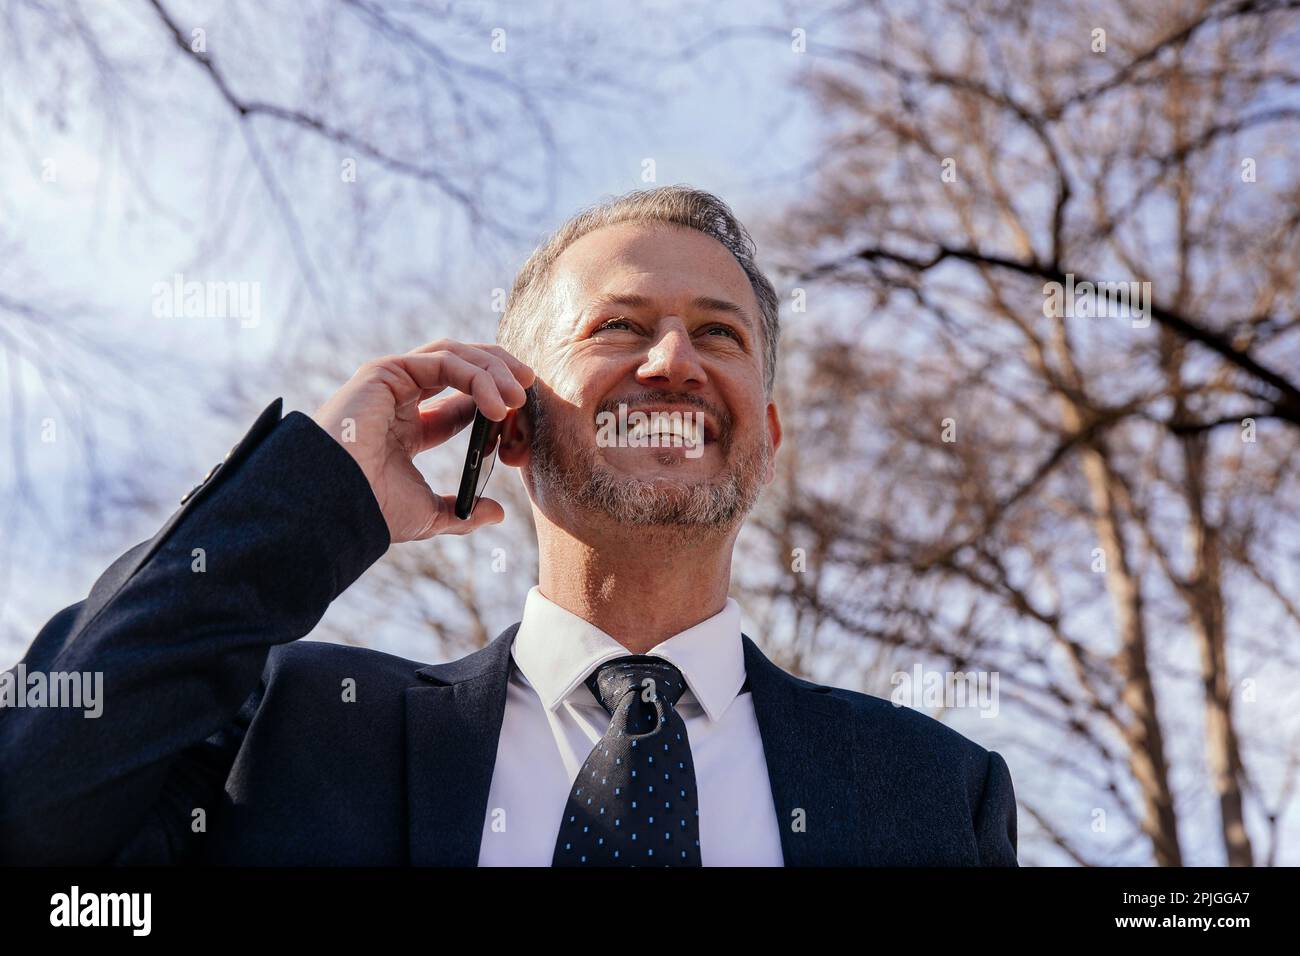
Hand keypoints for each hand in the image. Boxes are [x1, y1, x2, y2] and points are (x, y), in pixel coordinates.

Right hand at [311, 340, 533, 543]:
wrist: (337, 504)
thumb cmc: (372, 510)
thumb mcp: (430, 515)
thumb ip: (462, 511)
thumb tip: (496, 513)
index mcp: (409, 428)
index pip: (462, 403)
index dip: (494, 406)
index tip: (517, 422)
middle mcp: (400, 399)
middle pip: (461, 369)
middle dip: (500, 373)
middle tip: (529, 389)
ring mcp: (392, 381)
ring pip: (456, 356)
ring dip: (493, 370)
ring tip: (518, 396)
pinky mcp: (386, 370)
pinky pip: (444, 361)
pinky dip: (476, 375)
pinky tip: (496, 403)